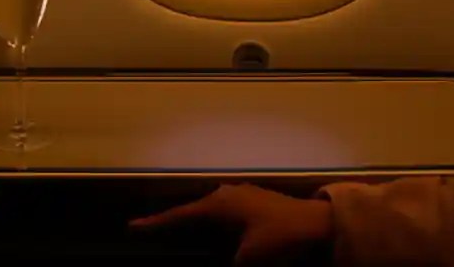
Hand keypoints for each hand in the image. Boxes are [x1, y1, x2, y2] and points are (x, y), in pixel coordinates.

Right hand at [130, 184, 333, 264]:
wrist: (321, 226)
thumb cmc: (279, 239)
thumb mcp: (248, 260)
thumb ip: (229, 265)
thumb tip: (227, 263)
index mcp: (219, 204)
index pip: (180, 216)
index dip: (156, 224)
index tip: (132, 227)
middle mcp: (228, 194)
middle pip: (194, 209)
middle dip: (175, 220)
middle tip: (153, 229)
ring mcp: (245, 194)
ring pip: (212, 208)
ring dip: (198, 220)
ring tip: (181, 229)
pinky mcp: (259, 202)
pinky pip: (228, 211)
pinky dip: (217, 222)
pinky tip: (218, 230)